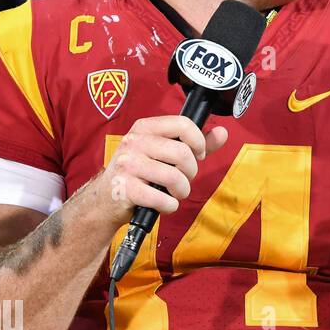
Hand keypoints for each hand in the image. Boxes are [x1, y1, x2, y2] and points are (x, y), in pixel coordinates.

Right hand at [96, 115, 228, 226]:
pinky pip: (162, 199)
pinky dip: (169, 206)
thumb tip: (223, 132)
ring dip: (181, 191)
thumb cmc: (142, 173)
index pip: (182, 124)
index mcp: (145, 128)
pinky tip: (163, 203)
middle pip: (182, 153)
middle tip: (182, 179)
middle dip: (190, 172)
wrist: (107, 199)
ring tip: (174, 193)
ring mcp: (127, 165)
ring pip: (174, 177)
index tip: (198, 154)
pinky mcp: (125, 189)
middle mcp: (133, 142)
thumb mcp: (165, 153)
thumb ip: (196, 143)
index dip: (198, 142)